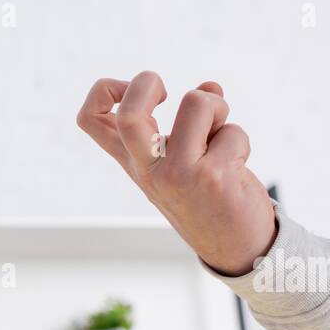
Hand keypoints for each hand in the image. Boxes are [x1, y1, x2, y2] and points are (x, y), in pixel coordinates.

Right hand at [76, 72, 276, 275]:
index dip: (105, 90)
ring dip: (217, 108)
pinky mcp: (213, 176)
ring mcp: (178, 174)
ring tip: (220, 137)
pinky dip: (239, 142)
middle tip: (167, 93)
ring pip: (197, 101)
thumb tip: (209, 86)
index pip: (90, 120)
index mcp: (134, 163)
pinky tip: (235, 169)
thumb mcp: (181, 162)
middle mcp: (148, 170)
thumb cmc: (208, 200)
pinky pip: (232, 131)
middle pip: (128, 115)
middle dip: (148, 82)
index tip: (132, 91)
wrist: (235, 248)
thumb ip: (187, 124)